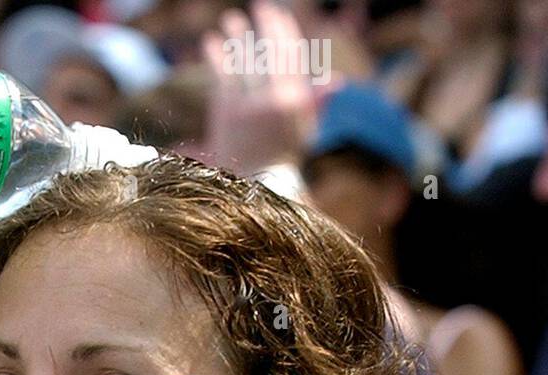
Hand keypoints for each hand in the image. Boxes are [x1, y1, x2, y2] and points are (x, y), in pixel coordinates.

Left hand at [201, 0, 320, 174]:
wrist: (254, 183)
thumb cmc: (281, 155)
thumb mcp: (304, 130)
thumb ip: (315, 103)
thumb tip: (336, 81)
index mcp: (298, 100)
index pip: (293, 55)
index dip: (285, 31)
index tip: (279, 14)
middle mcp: (276, 100)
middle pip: (270, 52)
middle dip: (263, 26)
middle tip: (258, 7)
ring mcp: (250, 105)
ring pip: (244, 61)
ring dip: (237, 36)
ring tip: (231, 19)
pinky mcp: (226, 112)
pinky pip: (222, 76)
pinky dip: (216, 57)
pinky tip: (211, 41)